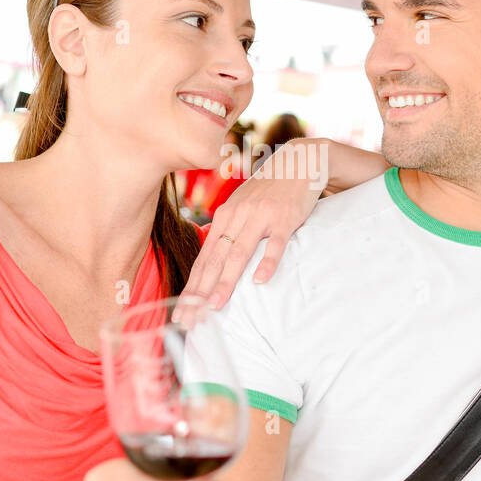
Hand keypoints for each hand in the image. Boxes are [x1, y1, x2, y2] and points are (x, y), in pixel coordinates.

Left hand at [181, 137, 330, 308]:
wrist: (298, 162)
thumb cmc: (269, 190)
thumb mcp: (242, 205)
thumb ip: (227, 229)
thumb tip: (211, 251)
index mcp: (224, 217)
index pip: (204, 258)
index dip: (191, 287)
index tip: (181, 312)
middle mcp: (237, 217)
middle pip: (215, 260)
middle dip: (200, 292)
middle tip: (190, 318)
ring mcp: (260, 217)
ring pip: (239, 253)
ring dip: (226, 280)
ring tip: (215, 304)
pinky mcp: (284, 218)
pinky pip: (274, 243)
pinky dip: (267, 262)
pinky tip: (260, 281)